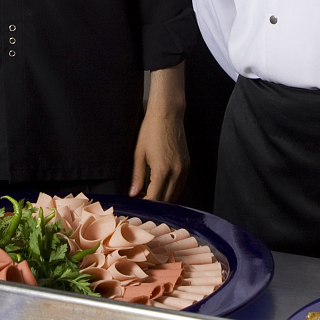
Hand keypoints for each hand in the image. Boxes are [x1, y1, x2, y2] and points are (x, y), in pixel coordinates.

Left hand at [129, 64, 186, 200]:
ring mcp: (184, 169)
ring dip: (164, 199)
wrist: (168, 114)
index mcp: (162, 170)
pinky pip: (181, 185)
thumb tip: (132, 194)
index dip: (145, 204)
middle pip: (167, 200)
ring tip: (150, 195)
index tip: (137, 204)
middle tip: (142, 201)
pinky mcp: (187, 165)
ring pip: (176, 194)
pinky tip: (161, 187)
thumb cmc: (150, 131)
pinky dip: (172, 191)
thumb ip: (136, 176)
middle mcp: (176, 172)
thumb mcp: (138, 154)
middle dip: (154, 204)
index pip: (155, 198)